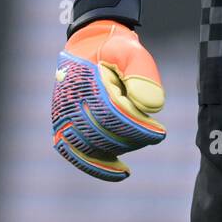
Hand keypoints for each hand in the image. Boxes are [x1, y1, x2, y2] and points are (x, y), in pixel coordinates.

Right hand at [52, 20, 165, 181]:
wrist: (89, 48)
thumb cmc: (115, 51)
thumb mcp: (132, 51)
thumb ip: (142, 73)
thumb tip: (152, 108)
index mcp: (84, 80)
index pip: (112, 112)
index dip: (137, 126)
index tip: (159, 132)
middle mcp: (68, 102)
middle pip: (103, 132)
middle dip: (133, 138)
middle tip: (155, 134)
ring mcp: (62, 118)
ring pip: (92, 147)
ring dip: (121, 149)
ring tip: (143, 140)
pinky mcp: (62, 131)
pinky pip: (78, 155)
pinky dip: (99, 167)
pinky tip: (122, 173)